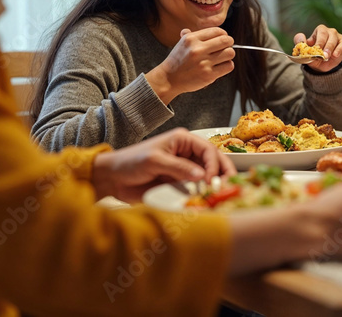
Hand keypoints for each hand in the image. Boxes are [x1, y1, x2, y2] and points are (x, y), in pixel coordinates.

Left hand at [91, 128, 236, 202]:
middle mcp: (187, 153)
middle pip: (213, 161)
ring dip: (214, 184)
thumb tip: (202, 176)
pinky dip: (202, 194)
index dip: (214, 165)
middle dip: (222, 173)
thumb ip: (178, 167)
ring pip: (207, 175)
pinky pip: (195, 188)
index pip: (208, 150)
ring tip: (221, 195)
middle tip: (228, 186)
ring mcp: (184, 169)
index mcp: (183, 140)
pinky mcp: (179, 183)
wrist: (112, 179)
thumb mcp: (154, 161)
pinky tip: (207, 200)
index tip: (211, 180)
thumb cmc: (130, 162)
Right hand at [145, 27, 234, 104]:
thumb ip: (192, 34)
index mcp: (191, 39)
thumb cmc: (177, 60)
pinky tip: (221, 66)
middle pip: (226, 41)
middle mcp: (198, 49)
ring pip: (230, 53)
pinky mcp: (208, 75)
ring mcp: (204, 63)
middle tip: (226, 47)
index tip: (223, 39)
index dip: (224, 34)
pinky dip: (227, 65)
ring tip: (223, 57)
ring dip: (229, 55)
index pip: (217, 31)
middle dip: (229, 43)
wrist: (169, 79)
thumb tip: (201, 30)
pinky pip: (228, 66)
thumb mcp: (181, 43)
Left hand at [296, 25, 341, 72]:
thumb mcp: (305, 50)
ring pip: (335, 39)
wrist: (322, 64)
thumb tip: (301, 39)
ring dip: (331, 48)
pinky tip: (335, 55)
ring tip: (327, 56)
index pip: (320, 32)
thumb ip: (300, 44)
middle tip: (323, 55)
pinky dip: (340, 49)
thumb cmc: (313, 54)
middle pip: (329, 35)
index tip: (316, 49)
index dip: (319, 41)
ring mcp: (337, 36)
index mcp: (320, 30)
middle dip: (325, 45)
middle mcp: (329, 31)